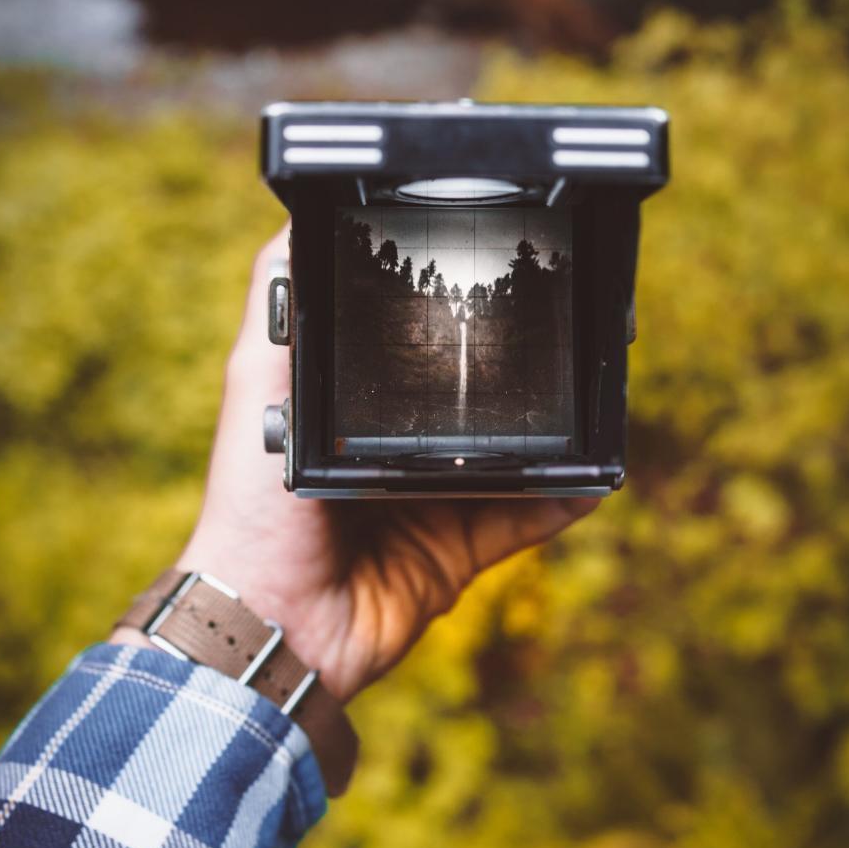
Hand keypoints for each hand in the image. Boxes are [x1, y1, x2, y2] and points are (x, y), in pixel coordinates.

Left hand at [118, 229, 596, 701]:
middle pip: (469, 400)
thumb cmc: (252, 504)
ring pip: (507, 456)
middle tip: (559, 334)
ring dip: (549, 432)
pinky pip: (525, 520)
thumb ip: (275, 314)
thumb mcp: (256, 387)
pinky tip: (596, 473)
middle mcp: (394, 448)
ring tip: (589, 391)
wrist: (277, 623)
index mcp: (351, 408)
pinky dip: (562, 499)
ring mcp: (431, 501)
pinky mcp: (458, 551)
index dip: (445, 317)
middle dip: (513, 374)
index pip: (408, 349)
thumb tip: (294, 225)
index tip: (486, 278)